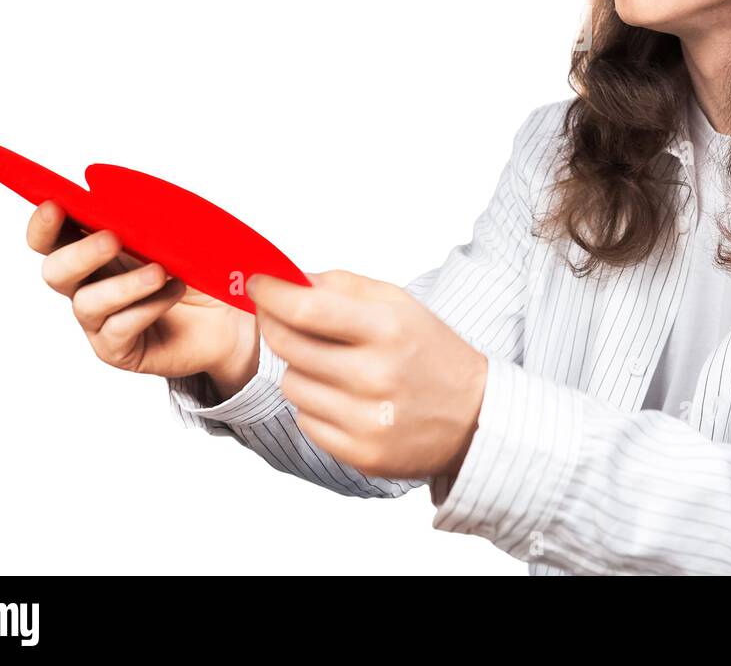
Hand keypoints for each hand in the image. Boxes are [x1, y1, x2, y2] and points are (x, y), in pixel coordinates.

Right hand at [28, 200, 258, 393]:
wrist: (229, 315)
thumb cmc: (199, 270)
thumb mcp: (182, 236)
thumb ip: (155, 219)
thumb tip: (134, 200)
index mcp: (94, 249)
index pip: (53, 236)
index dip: (44, 223)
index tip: (53, 205)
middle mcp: (89, 285)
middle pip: (55, 271)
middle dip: (79, 253)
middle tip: (112, 238)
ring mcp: (100, 321)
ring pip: (87, 303)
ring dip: (122, 284)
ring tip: (159, 272)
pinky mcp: (118, 349)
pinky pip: (119, 329)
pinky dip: (148, 307)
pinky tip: (174, 291)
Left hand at [247, 269, 487, 480]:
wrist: (473, 416)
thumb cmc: (430, 352)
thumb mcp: (399, 304)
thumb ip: (342, 285)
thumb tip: (287, 278)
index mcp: (388, 328)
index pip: (306, 308)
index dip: (271, 294)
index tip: (256, 284)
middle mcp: (376, 374)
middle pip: (288, 346)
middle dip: (276, 325)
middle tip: (281, 317)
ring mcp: (366, 418)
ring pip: (291, 385)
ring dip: (300, 369)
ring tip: (331, 365)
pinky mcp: (359, 453)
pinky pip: (305, 421)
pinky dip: (314, 406)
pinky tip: (342, 397)